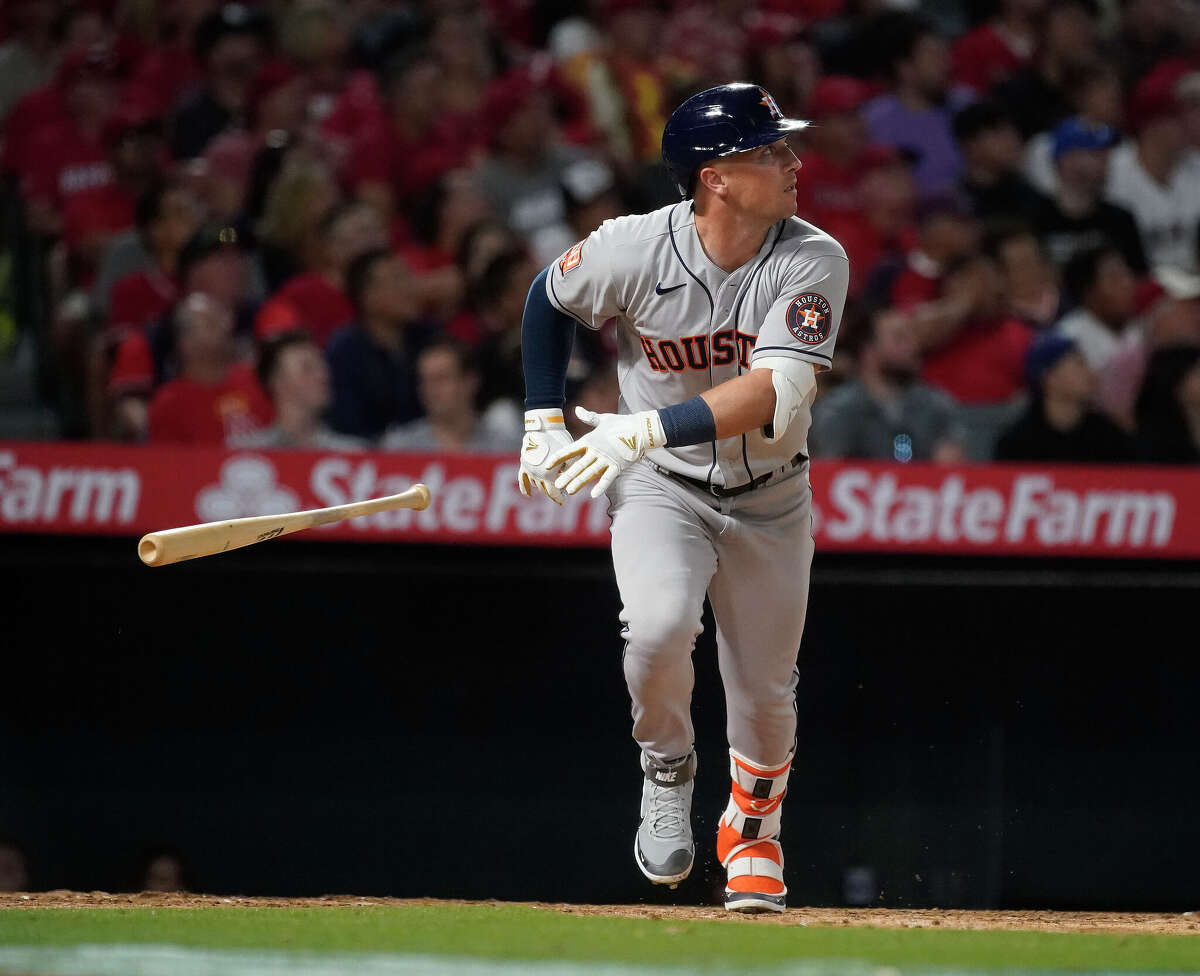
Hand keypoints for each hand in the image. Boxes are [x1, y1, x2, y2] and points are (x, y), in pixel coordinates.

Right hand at [518, 409, 574, 503]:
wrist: (544, 426)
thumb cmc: (559, 439)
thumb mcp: (569, 455)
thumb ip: (571, 470)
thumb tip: (574, 481)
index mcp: (548, 475)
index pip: (553, 493)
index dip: (559, 498)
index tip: (564, 500)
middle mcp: (537, 475)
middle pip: (545, 490)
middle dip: (552, 493)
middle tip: (559, 495)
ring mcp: (529, 470)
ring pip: (535, 484)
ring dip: (542, 488)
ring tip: (548, 489)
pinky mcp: (524, 464)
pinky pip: (522, 479)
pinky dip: (525, 487)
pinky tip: (529, 495)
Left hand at [547, 407, 665, 498]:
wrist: (642, 429)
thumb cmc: (622, 423)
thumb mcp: (603, 419)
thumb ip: (589, 417)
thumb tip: (577, 410)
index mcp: (590, 440)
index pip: (570, 450)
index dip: (558, 458)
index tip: (548, 465)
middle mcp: (596, 451)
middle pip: (578, 465)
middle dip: (567, 475)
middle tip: (557, 485)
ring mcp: (607, 459)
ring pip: (590, 473)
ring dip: (580, 482)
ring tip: (570, 491)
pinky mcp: (618, 465)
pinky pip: (608, 478)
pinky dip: (601, 486)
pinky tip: (593, 495)